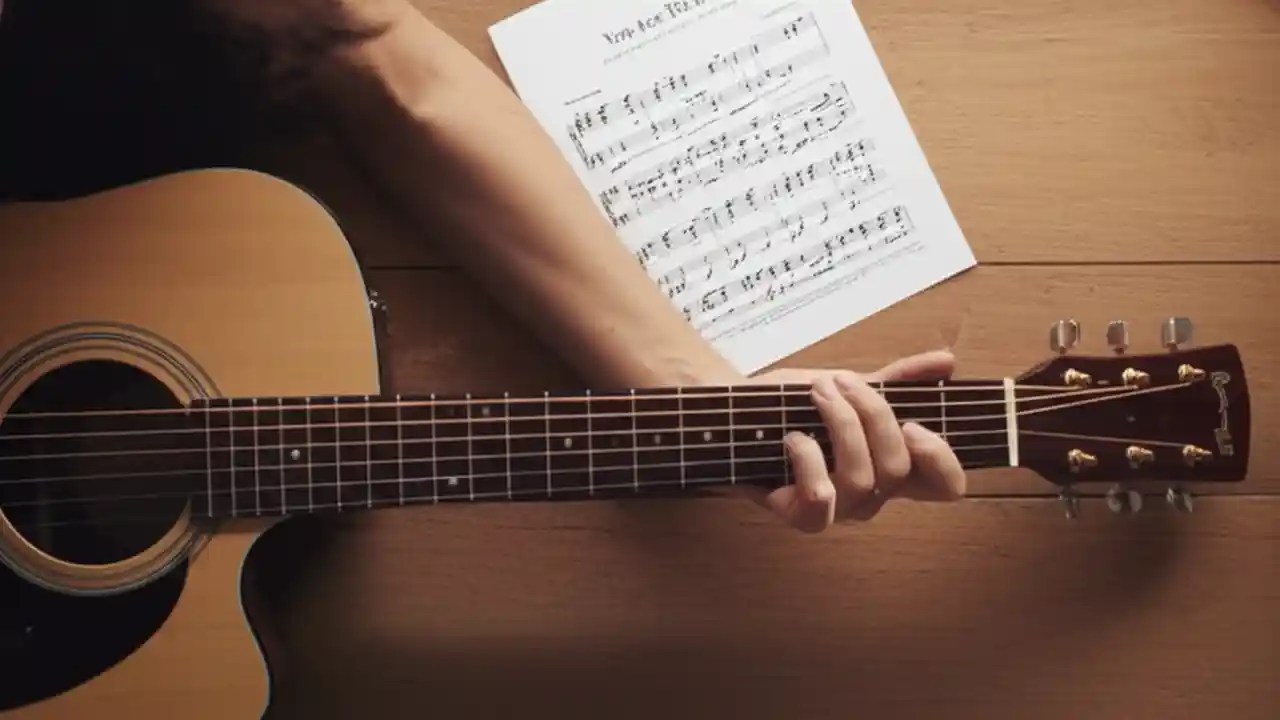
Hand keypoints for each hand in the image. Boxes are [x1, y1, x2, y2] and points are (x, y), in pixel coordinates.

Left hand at [740, 350, 965, 532]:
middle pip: (899, 469)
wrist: (736, 411)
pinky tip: (793, 436)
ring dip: (840, 424)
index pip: (946, 488)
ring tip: (819, 394)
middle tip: (842, 382)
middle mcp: (870, 496)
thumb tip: (946, 360)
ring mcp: (835, 509)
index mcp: (892, 468)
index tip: (914, 422)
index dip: (942, 460)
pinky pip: (819, 498)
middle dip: (873, 413)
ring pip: (861, 478)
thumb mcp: (851, 385)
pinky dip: (809, 459)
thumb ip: (899, 378)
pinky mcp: (795, 513)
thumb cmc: (795, 405)